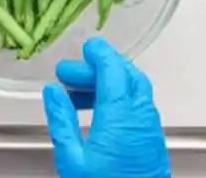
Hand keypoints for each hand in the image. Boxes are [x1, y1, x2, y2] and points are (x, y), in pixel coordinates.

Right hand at [42, 37, 170, 177]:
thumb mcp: (72, 159)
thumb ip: (62, 121)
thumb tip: (52, 93)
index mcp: (121, 116)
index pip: (114, 69)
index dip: (100, 54)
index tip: (87, 46)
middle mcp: (141, 117)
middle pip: (127, 76)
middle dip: (100, 68)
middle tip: (71, 74)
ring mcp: (150, 129)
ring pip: (134, 91)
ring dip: (108, 85)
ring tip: (77, 97)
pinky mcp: (153, 142)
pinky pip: (138, 108)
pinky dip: (118, 101)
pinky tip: (97, 115)